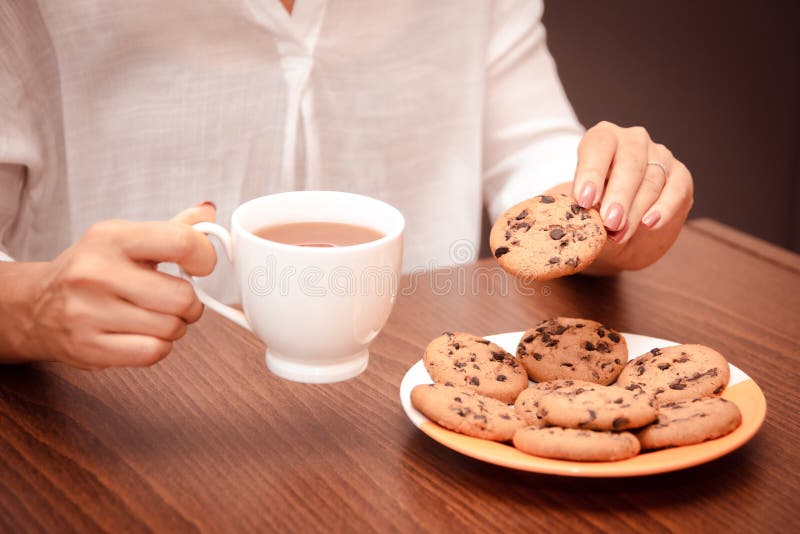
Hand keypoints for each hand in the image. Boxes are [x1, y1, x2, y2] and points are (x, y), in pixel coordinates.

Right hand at [1, 203, 216, 368]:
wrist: (35, 306)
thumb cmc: (91, 270)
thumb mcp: (125, 239)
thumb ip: (172, 228)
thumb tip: (209, 213)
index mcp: (111, 237)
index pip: (182, 242)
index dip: (205, 258)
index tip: (201, 266)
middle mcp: (96, 272)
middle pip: (182, 297)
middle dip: (191, 304)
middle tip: (179, 301)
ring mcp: (89, 312)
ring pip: (171, 328)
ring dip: (175, 327)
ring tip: (156, 317)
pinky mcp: (88, 347)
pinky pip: (153, 353)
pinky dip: (158, 347)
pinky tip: (143, 335)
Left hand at [571, 121, 693, 272]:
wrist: (618, 233)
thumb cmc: (591, 214)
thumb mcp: (576, 211)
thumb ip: (569, 210)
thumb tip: (554, 221)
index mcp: (602, 139)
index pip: (598, 146)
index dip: (591, 172)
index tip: (583, 201)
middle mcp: (632, 141)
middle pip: (629, 164)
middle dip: (618, 195)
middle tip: (608, 223)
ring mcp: (659, 156)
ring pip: (651, 180)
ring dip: (636, 210)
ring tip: (620, 234)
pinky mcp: (680, 177)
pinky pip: (676, 189)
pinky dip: (664, 208)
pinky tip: (649, 223)